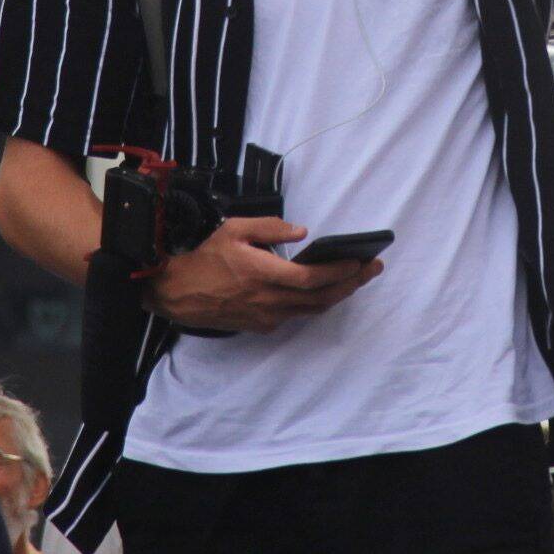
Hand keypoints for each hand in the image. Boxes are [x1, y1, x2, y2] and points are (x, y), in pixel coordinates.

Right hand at [142, 217, 382, 333]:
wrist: (179, 294)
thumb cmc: (206, 259)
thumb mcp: (234, 229)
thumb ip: (270, 227)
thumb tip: (302, 231)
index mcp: (264, 274)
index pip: (313, 278)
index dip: (340, 272)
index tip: (361, 260)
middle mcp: (270, 301)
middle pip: (322, 297)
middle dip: (352, 283)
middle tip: (373, 269)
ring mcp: (268, 317)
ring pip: (313, 309)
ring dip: (338, 294)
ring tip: (357, 278)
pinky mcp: (263, 326)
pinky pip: (297, 314)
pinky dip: (316, 302)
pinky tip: (326, 289)